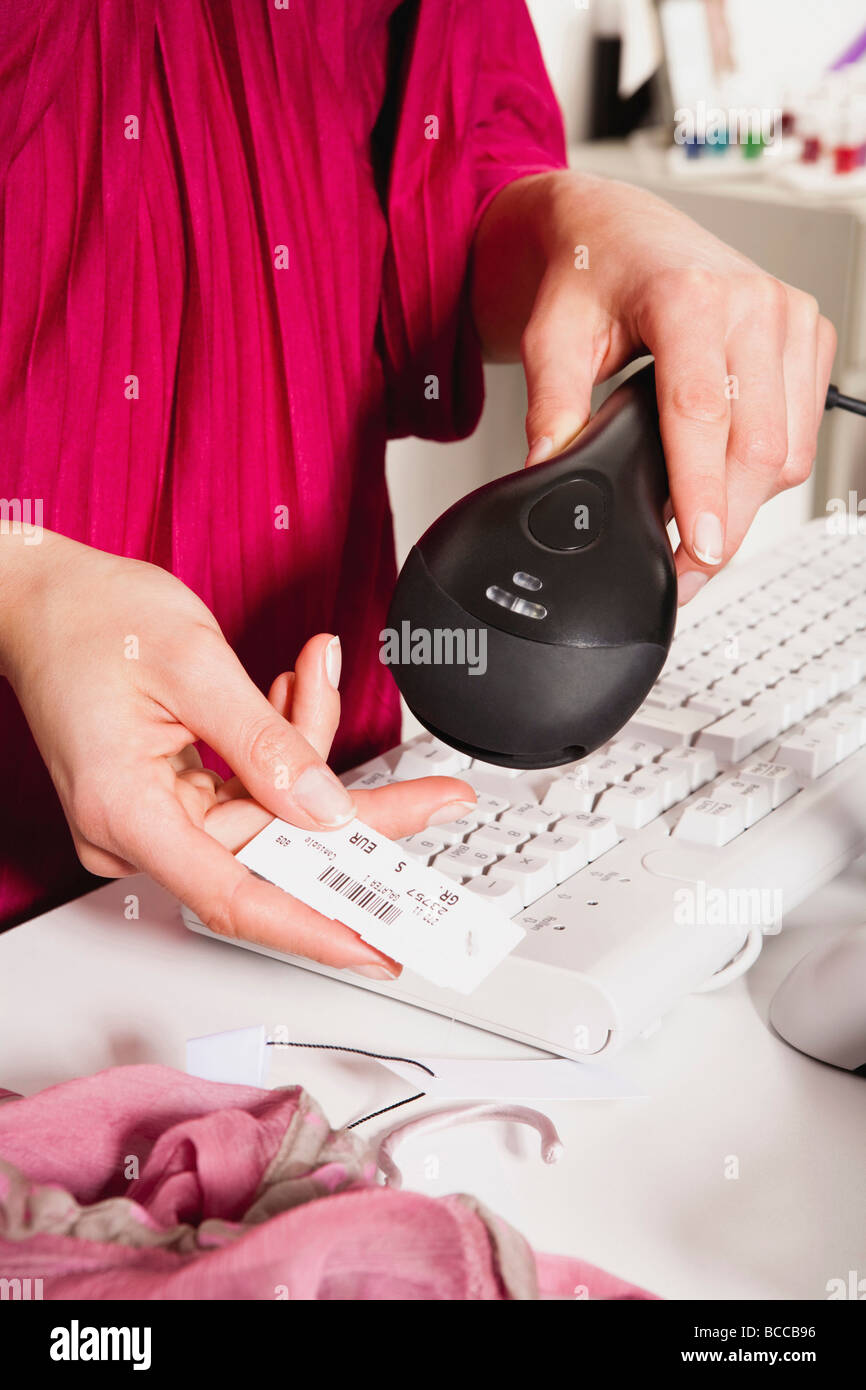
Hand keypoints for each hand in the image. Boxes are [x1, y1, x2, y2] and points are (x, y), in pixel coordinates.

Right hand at [2, 532, 474, 974]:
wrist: (41, 597)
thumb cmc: (92, 619)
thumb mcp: (194, 664)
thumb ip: (265, 741)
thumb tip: (325, 810)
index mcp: (126, 810)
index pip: (234, 897)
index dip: (316, 929)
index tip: (382, 946)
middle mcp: (134, 830)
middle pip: (270, 850)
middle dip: (352, 813)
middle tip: (432, 797)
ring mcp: (151, 817)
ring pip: (267, 814)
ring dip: (309, 748)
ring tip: (315, 675)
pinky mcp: (168, 797)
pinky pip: (247, 789)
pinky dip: (280, 744)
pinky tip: (288, 691)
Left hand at [472, 171, 836, 601]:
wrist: (617, 227)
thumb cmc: (589, 273)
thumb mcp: (551, 339)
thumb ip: (551, 411)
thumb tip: (548, 476)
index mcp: (690, 295)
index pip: (704, 415)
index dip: (702, 493)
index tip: (697, 549)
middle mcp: (753, 302)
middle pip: (758, 446)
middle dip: (725, 524)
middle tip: (683, 572)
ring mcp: (790, 317)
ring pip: (789, 449)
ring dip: (747, 504)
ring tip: (694, 528)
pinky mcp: (808, 335)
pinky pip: (803, 431)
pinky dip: (766, 471)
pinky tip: (722, 479)